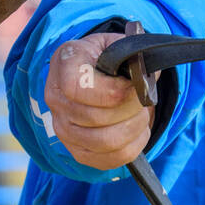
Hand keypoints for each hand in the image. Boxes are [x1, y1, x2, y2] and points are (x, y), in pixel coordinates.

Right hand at [44, 31, 154, 169]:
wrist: (92, 72)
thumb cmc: (107, 58)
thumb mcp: (116, 45)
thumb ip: (133, 54)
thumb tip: (149, 74)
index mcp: (65, 64)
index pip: (78, 88)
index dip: (113, 92)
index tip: (135, 86)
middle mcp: (56, 98)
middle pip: (96, 117)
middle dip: (131, 109)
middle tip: (145, 99)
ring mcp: (62, 128)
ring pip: (104, 141)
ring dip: (134, 128)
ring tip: (142, 114)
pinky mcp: (76, 150)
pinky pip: (109, 159)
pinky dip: (132, 147)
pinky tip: (138, 131)